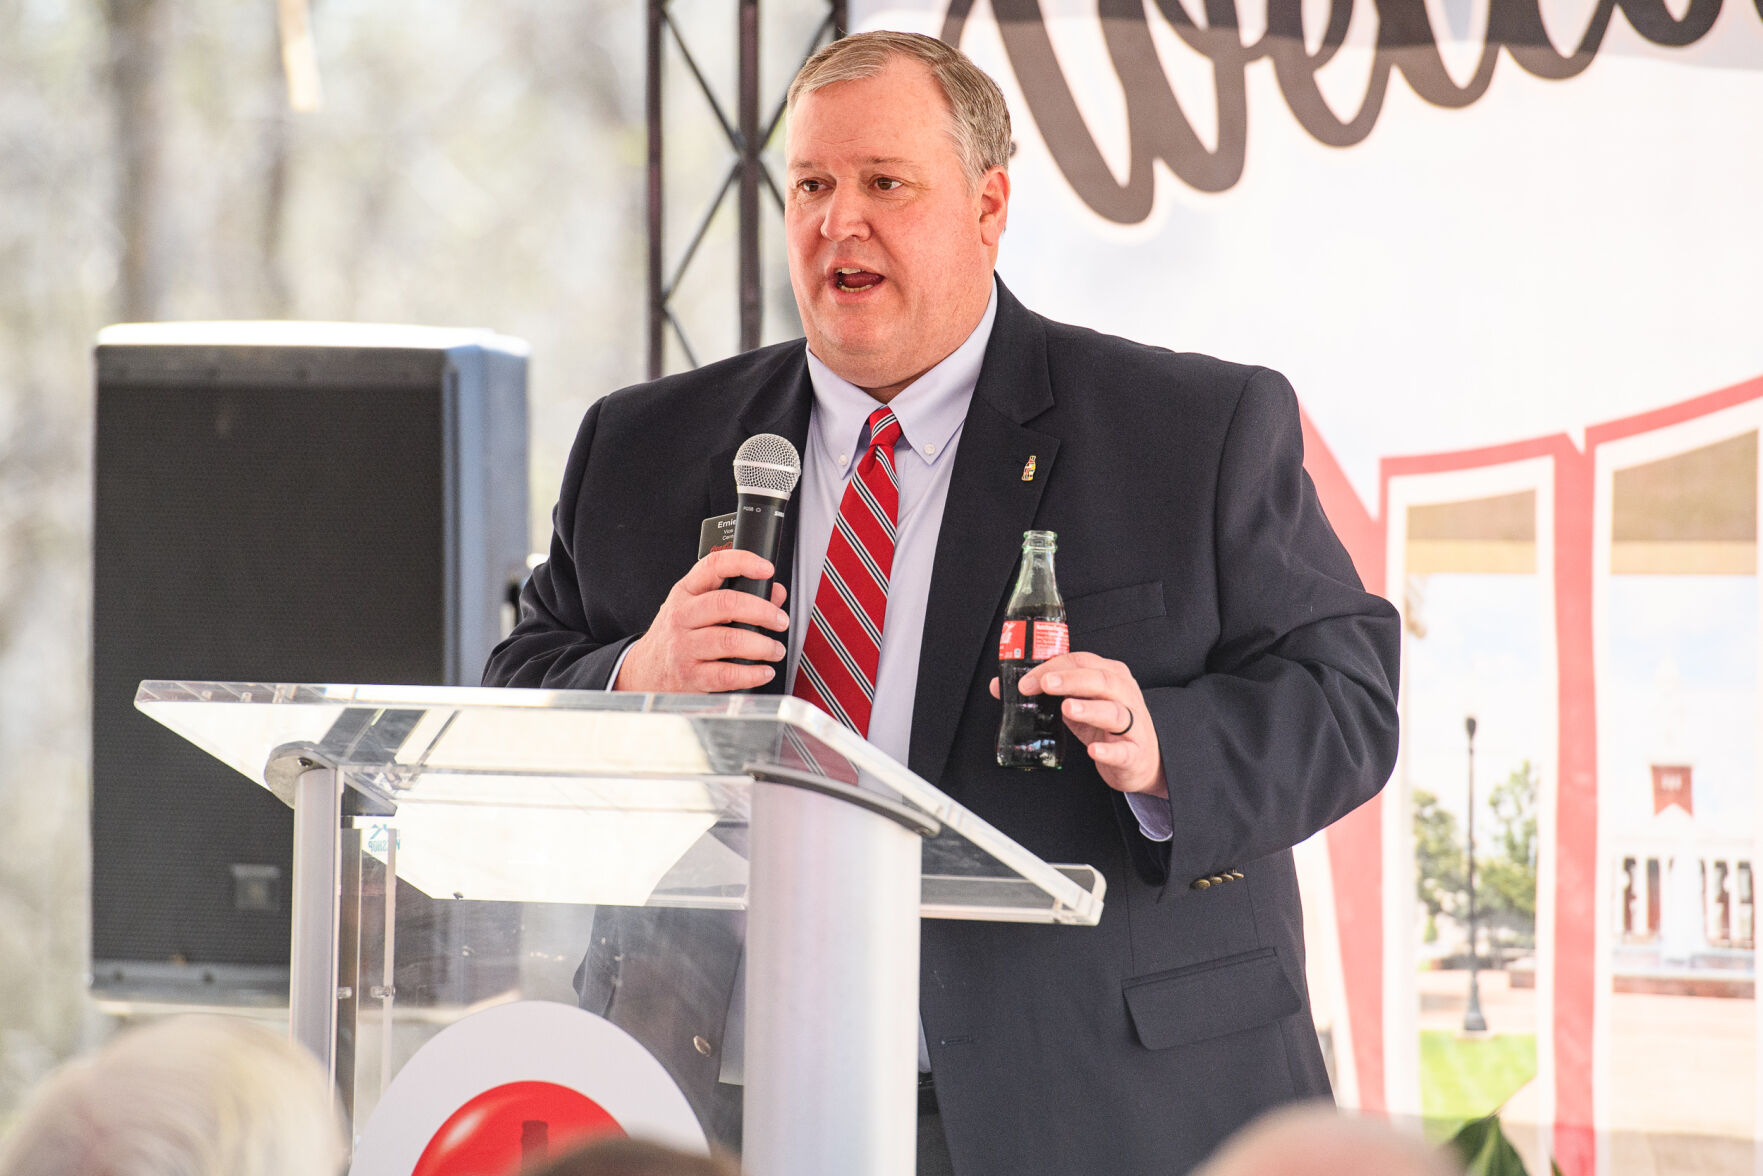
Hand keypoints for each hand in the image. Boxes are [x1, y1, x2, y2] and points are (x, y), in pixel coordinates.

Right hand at [613, 549, 789, 692]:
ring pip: (729, 640)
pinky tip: (763, 671)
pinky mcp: (690, 675)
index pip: (713, 566)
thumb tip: (775, 592)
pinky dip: (751, 674)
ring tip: (775, 649)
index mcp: (686, 591)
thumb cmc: (677, 634)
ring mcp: (684, 646)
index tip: (766, 569)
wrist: (646, 669)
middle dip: (762, 611)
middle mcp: (683, 616)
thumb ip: (737, 595)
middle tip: (780, 620)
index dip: (742, 562)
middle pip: (726, 604)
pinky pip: (726, 675)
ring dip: (762, 645)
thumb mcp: (697, 606)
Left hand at [990, 651, 1165, 796]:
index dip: (1053, 668)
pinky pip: (1124, 750)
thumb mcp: (1077, 704)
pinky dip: (1109, 750)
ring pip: (1115, 711)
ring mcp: (1133, 725)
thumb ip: (1045, 694)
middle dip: (1070, 680)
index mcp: (1110, 676)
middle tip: (1045, 684)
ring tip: (1067, 708)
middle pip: (1101, 680)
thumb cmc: (1106, 726)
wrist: (1140, 760)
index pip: (1082, 662)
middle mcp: (1125, 695)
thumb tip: (1000, 686)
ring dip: (1090, 708)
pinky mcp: (1134, 753)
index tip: (1026, 680)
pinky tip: (1094, 750)